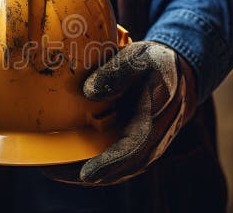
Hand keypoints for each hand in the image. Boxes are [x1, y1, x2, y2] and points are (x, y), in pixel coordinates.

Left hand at [41, 41, 196, 184]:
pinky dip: (94, 165)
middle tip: (54, 172)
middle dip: (90, 174)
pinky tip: (67, 162)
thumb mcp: (141, 57)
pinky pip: (117, 161)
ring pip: (119, 168)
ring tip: (54, 170)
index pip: (135, 148)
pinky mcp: (137, 145)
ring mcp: (147, 145)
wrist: (178, 75)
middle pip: (123, 167)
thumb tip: (88, 92)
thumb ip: (117, 71)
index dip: (111, 163)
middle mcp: (154, 138)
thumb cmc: (156, 64)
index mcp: (156, 116)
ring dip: (88, 172)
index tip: (87, 174)